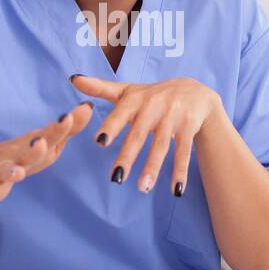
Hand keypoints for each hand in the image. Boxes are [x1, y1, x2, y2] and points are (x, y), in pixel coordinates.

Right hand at [0, 101, 94, 203]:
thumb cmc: (16, 157)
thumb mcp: (42, 144)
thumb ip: (66, 130)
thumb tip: (88, 108)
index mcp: (31, 146)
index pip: (48, 136)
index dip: (59, 128)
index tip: (71, 115)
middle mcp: (14, 154)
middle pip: (27, 151)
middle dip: (34, 147)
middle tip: (41, 141)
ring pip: (4, 170)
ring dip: (10, 171)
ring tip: (17, 173)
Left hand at [70, 75, 222, 195]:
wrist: (196, 92)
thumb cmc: (153, 95)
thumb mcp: (128, 90)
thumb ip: (100, 88)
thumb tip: (73, 79)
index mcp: (136, 98)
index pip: (121, 113)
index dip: (111, 126)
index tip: (100, 142)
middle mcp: (154, 105)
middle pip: (139, 134)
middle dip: (128, 155)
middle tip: (116, 178)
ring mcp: (173, 116)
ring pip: (161, 145)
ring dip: (153, 167)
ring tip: (143, 188)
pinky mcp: (189, 127)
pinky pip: (184, 151)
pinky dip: (180, 171)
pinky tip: (176, 190)